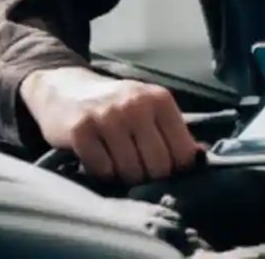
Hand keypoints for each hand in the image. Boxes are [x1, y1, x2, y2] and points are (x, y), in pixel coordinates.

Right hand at [19, 67, 202, 184]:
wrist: (61, 88)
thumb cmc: (111, 104)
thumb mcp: (146, 107)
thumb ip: (172, 131)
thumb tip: (202, 158)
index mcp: (159, 99)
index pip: (183, 153)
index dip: (174, 169)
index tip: (160, 166)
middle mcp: (135, 105)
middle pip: (158, 167)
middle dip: (148, 176)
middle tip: (135, 167)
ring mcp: (107, 117)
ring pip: (131, 172)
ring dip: (123, 176)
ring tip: (115, 161)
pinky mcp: (81, 130)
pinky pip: (103, 170)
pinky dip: (101, 172)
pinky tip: (97, 157)